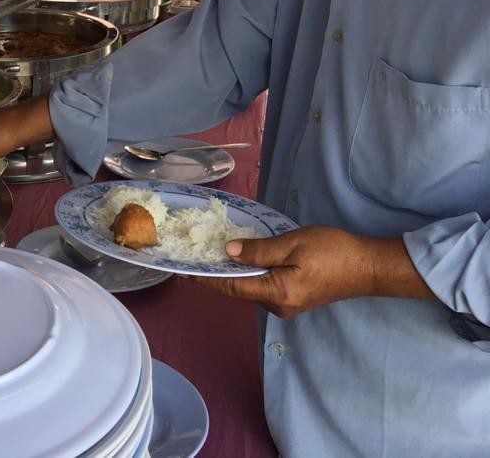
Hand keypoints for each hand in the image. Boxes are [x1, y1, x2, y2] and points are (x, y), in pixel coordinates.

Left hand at [190, 226, 431, 317]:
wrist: (369, 266)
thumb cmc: (333, 252)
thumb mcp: (293, 244)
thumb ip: (260, 251)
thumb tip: (228, 252)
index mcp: (275, 293)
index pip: (230, 287)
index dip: (205, 278)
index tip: (182, 270)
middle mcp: (277, 305)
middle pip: (238, 289)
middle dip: (215, 273)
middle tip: (194, 253)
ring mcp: (286, 304)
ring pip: (250, 288)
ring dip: (232, 272)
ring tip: (211, 252)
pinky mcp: (294, 298)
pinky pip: (263, 286)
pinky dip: (249, 273)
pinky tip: (242, 258)